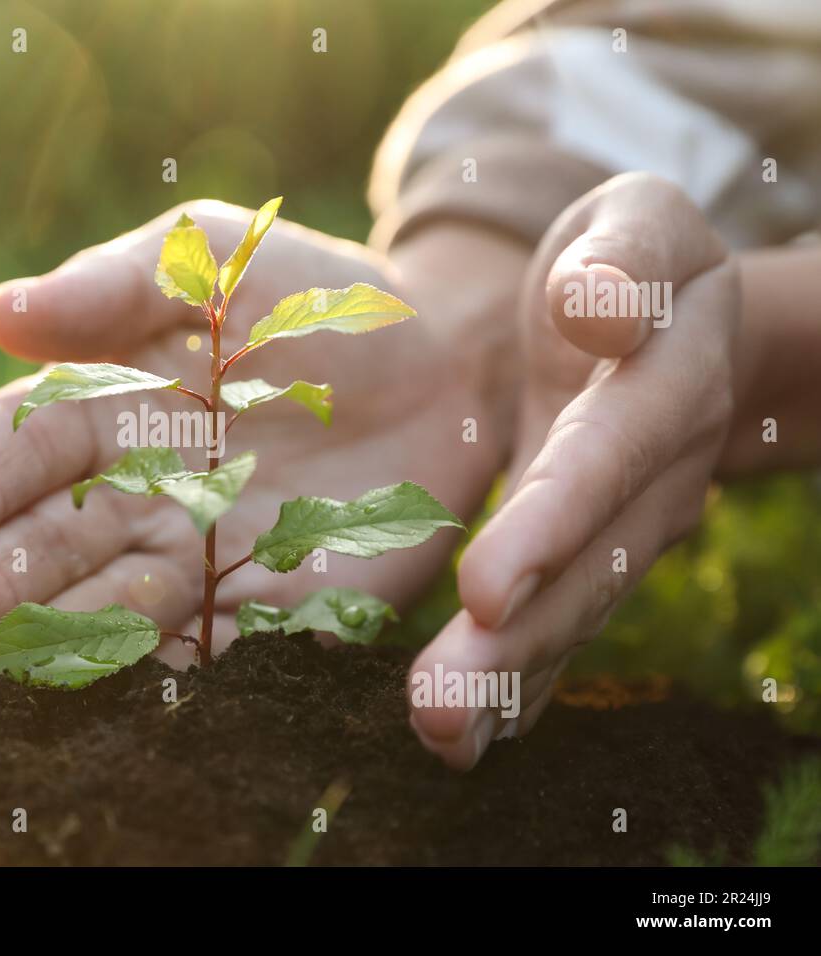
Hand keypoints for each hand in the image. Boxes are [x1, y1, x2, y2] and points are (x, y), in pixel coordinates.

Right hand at [0, 201, 526, 677]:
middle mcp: (137, 491)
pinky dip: (151, 682)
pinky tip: (99, 713)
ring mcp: (199, 557)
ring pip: (106, 608)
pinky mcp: (270, 608)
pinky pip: (204, 651)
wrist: (441, 361)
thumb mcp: (214, 258)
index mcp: (108, 403)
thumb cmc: (310, 296)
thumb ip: (115, 285)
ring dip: (41, 648)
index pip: (17, 448)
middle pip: (44, 543)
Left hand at [408, 173, 741, 768]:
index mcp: (663, 387)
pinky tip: (464, 739)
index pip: (602, 461)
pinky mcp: (590, 560)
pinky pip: (559, 630)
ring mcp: (626, 531)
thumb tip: (592, 308)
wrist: (664, 321)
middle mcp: (652, 479)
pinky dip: (517, 688)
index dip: (550, 524)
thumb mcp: (638, 224)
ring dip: (504, 682)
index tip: (485, 589)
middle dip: (515, 643)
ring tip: (439, 736)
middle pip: (586, 570)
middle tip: (439, 709)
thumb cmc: (630, 262)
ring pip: (570, 617)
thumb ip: (622, 259)